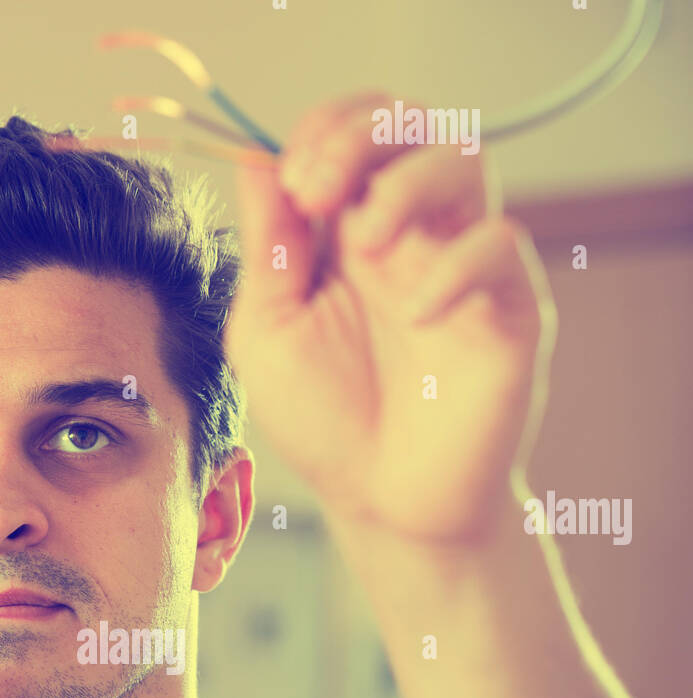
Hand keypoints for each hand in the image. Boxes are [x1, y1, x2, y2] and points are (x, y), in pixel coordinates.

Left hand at [225, 94, 556, 544]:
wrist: (384, 507)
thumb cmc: (324, 425)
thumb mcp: (267, 335)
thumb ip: (267, 251)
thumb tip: (255, 159)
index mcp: (345, 233)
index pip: (348, 134)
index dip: (319, 132)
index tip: (291, 181)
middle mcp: (407, 236)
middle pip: (407, 125)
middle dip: (357, 135)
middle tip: (318, 188)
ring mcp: (459, 265)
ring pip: (463, 162)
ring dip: (406, 182)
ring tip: (364, 242)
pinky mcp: (506, 309)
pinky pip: (500, 248)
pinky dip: (456, 267)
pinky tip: (415, 317)